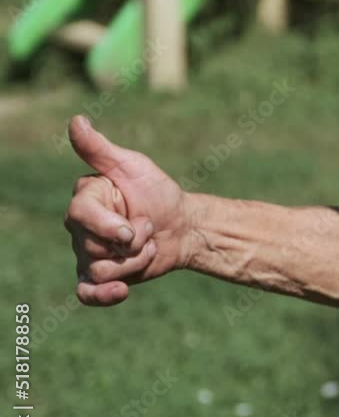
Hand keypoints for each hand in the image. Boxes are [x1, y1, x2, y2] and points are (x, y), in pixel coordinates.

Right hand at [64, 116, 189, 305]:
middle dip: (132, 243)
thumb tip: (76, 121)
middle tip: (149, 229)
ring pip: (99, 269)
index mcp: (85, 199)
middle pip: (92, 246)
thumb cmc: (159, 193)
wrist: (183, 226)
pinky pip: (88, 292)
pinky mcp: (101, 275)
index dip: (110, 226)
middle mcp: (80, 228)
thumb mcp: (134, 167)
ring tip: (150, 246)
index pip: (81, 215)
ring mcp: (88, 253)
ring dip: (135, 262)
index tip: (135, 226)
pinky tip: (122, 291)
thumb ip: (101, 150)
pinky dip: (102, 295)